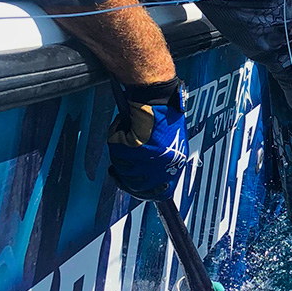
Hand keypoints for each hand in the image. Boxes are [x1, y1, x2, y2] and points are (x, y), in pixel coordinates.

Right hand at [108, 78, 187, 200]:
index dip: (146, 193)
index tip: (136, 190)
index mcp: (175, 164)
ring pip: (124, 170)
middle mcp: (163, 165)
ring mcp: (149, 158)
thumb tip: (146, 175)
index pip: (161, 192)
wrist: (156, 97)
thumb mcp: (169, 144)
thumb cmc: (164, 114)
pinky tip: (122, 128)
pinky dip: (116, 141)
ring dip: (121, 155)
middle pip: (137, 185)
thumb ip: (160, 162)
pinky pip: (117, 154)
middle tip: (119, 168)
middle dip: (125, 177)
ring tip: (125, 138)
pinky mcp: (134, 148)